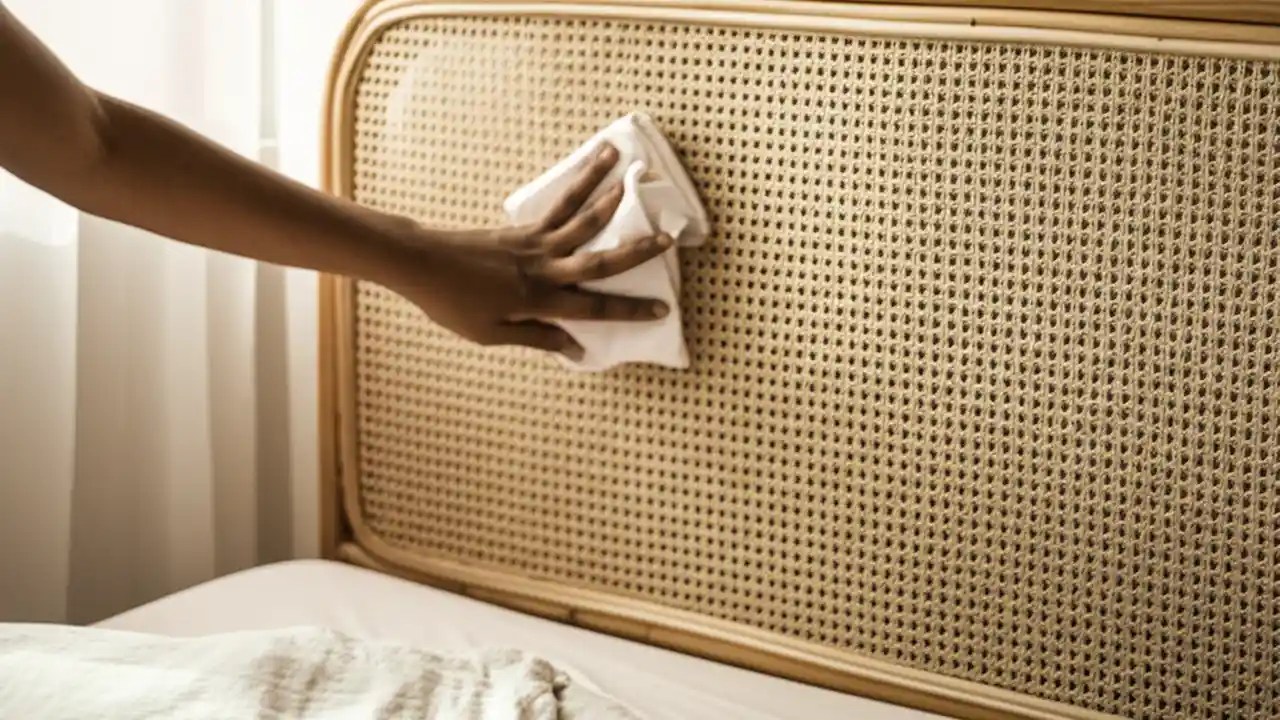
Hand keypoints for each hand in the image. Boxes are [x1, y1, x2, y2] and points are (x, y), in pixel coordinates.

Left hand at [375, 144, 672, 360]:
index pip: (593, 309)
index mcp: (538, 300)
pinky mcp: (522, 228)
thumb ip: (537, 338)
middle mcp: (542, 268)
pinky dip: (578, 186)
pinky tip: (593, 167)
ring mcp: (533, 243)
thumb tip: (576, 348)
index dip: (628, 311)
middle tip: (668, 237)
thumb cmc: (453, 305)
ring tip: (629, 169)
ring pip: (579, 218)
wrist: (420, 264)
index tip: (661, 309)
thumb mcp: (492, 334)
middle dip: (635, 251)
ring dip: (607, 193)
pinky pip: (558, 206)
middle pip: (597, 259)